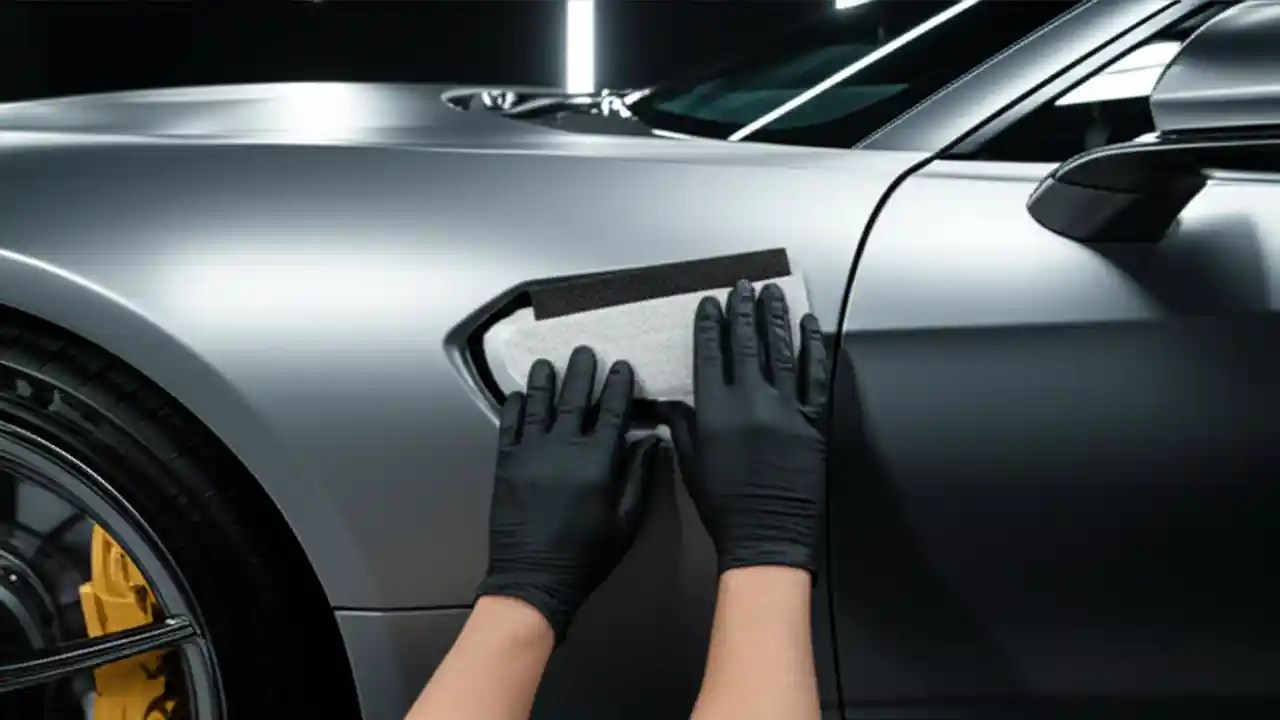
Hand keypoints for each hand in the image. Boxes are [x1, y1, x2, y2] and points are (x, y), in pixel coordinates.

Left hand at [477, 346, 655, 641]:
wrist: (535, 578)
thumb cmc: (585, 557)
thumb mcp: (626, 521)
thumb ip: (639, 478)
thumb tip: (652, 444)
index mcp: (597, 461)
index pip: (613, 412)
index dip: (619, 387)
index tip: (623, 368)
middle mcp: (564, 448)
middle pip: (575, 398)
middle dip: (582, 371)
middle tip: (586, 351)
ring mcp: (531, 453)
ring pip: (540, 404)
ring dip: (546, 380)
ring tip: (548, 362)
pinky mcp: (507, 464)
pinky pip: (510, 425)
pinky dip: (514, 406)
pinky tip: (518, 394)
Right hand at [659, 280, 828, 574]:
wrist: (766, 536)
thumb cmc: (724, 506)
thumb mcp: (690, 462)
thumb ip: (682, 424)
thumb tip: (669, 402)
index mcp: (716, 411)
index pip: (711, 354)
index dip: (710, 325)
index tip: (710, 305)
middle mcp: (751, 403)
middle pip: (746, 344)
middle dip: (743, 310)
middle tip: (742, 287)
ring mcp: (785, 409)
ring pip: (780, 350)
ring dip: (775, 318)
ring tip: (772, 294)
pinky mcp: (813, 422)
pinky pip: (815, 375)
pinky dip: (813, 348)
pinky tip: (809, 326)